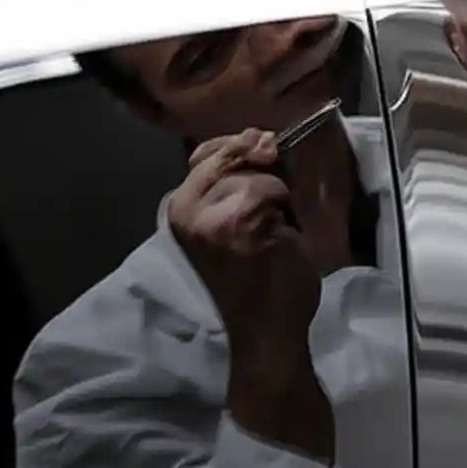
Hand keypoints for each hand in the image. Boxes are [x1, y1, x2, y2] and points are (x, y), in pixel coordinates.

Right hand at [168, 128, 334, 460]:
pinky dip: (286, 209)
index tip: (263, 159)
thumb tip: (260, 137)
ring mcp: (211, 217)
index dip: (238, 146)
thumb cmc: (255, 279)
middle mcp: (187, 210)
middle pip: (232, 156)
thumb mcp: (233, 223)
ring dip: (277, 195)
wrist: (265, 330)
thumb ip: (239, 182)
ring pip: (255, 173)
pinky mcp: (240, 224)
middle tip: (274, 206)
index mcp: (180, 209)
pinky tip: (282, 236)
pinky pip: (272, 190)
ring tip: (275, 229)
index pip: (204, 152)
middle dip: (263, 170)